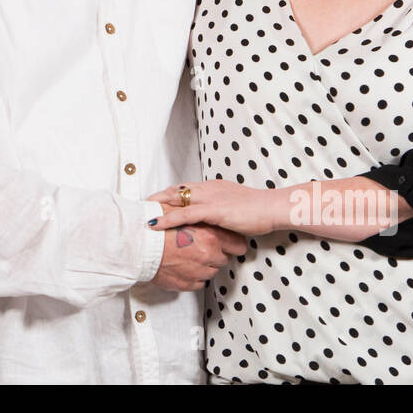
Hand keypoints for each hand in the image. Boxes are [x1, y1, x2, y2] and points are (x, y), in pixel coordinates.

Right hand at [146, 201, 248, 291]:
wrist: (137, 246)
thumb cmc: (155, 228)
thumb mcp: (181, 211)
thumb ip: (199, 211)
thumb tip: (207, 209)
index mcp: (210, 236)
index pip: (238, 244)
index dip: (232, 241)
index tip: (227, 240)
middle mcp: (208, 255)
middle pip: (224, 258)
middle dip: (216, 253)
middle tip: (201, 245)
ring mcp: (199, 271)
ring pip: (212, 271)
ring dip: (204, 264)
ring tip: (189, 254)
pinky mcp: (188, 283)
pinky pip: (199, 282)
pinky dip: (194, 275)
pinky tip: (183, 265)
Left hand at [147, 181, 278, 236]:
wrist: (271, 208)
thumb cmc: (257, 210)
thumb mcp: (233, 206)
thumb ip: (220, 209)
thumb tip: (212, 219)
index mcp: (212, 187)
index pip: (183, 188)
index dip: (167, 195)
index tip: (154, 201)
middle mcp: (207, 189)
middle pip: (175, 191)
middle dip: (156, 199)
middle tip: (141, 207)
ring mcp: (209, 198)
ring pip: (175, 200)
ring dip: (156, 207)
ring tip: (141, 214)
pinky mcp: (213, 210)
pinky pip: (184, 214)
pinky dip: (167, 219)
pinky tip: (155, 225)